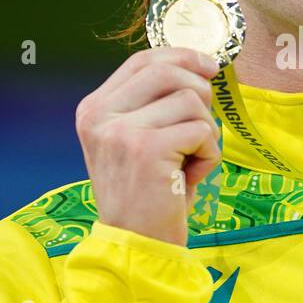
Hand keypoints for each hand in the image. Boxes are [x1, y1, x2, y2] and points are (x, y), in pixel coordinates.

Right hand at [75, 47, 221, 246]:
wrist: (137, 246)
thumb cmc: (147, 194)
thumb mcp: (137, 141)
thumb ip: (152, 104)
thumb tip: (199, 65)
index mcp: (93, 109)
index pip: (141, 60)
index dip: (180, 56)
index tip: (208, 66)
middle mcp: (100, 115)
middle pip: (168, 71)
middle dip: (199, 94)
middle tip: (199, 130)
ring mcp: (121, 131)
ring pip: (191, 101)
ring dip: (203, 134)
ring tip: (186, 163)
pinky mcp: (147, 149)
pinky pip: (201, 130)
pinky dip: (208, 156)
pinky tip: (189, 177)